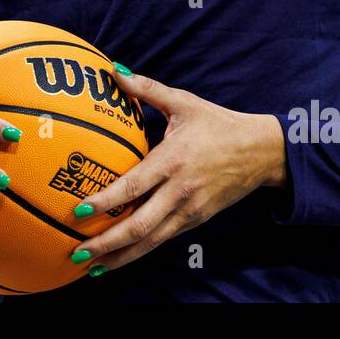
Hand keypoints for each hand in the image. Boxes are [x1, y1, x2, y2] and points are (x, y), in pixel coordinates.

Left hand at [67, 67, 287, 275]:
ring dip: (120, 257)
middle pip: (139, 226)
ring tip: (92, 268)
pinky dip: (139, 252)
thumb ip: (147, 89)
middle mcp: (179, 191)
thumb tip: (114, 71)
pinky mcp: (196, 221)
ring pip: (150, 242)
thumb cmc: (217, 124)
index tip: (78, 209)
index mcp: (173, 160)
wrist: (261, 152)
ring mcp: (189, 210)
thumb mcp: (184, 102)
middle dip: (106, 243)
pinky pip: (162, 240)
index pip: (133, 186)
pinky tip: (119, 258)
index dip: (105, 201)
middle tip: (78, 253)